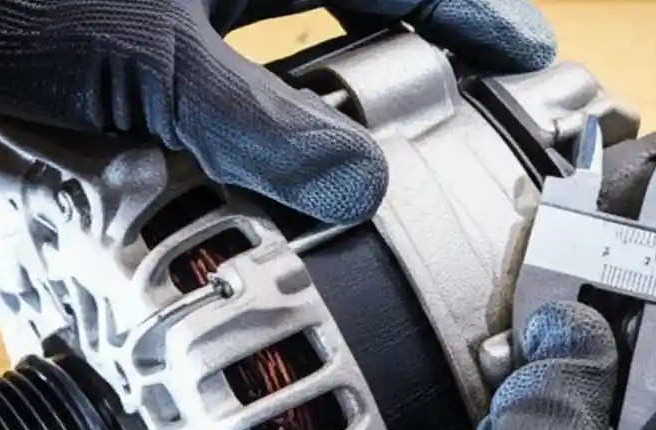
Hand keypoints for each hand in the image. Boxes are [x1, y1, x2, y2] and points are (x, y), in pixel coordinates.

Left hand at [0, 0, 554, 223]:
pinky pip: (212, 85)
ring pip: (280, 51)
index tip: (527, 58)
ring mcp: (174, 3)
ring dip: (319, 107)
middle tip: (457, 117)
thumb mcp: (151, 70)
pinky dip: (236, 128)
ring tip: (370, 163)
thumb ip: (263, 129)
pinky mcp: (128, 35)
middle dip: (405, 61)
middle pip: (348, 9)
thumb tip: (362, 185)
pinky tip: (249, 171)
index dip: (470, 17)